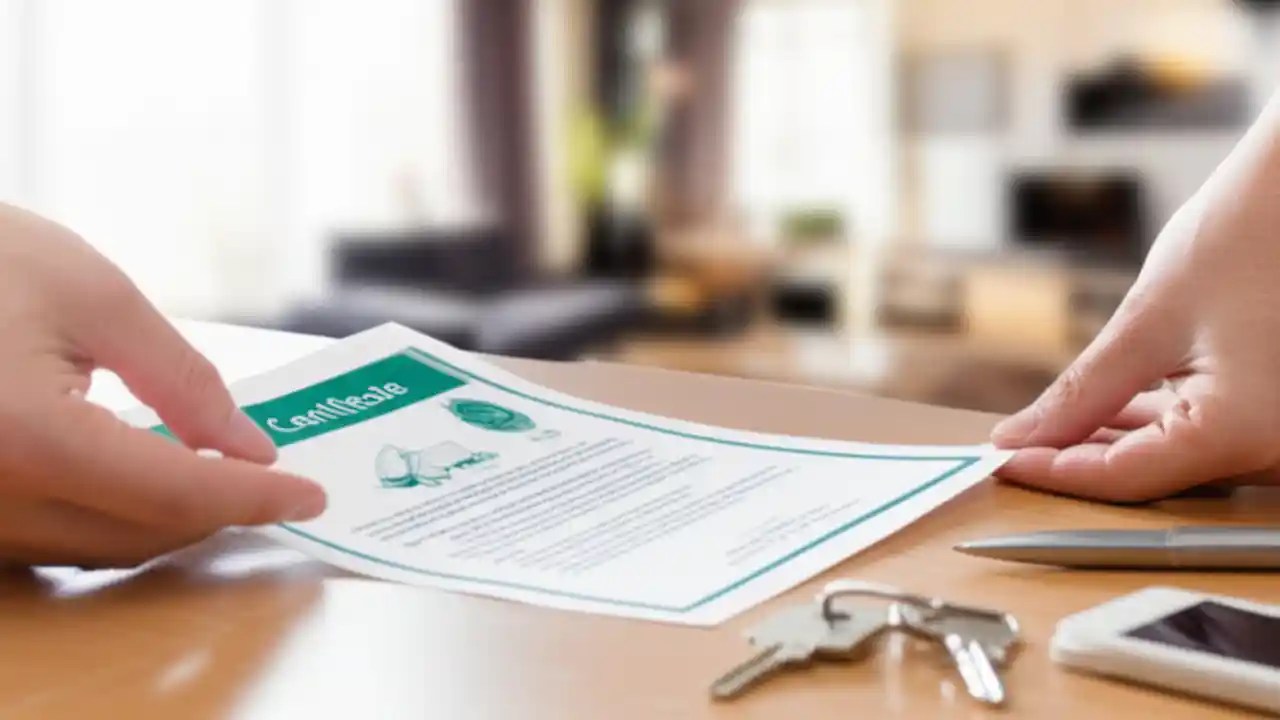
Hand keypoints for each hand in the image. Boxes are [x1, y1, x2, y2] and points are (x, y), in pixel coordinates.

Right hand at [0, 204, 325, 566]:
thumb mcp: (94, 298)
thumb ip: (183, 381)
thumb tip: (246, 446)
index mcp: (25, 438)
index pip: (173, 494)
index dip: (252, 498)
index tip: (310, 493)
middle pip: (137, 535)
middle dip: (215, 511)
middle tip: (270, 478)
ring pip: (92, 548)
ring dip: (163, 519)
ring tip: (215, 471)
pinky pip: (45, 539)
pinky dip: (106, 515)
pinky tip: (141, 472)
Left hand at [991, 102, 1279, 501]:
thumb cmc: (1250, 234)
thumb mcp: (1149, 319)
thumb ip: (1083, 393)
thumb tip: (1022, 438)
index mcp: (1246, 433)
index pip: (1126, 480)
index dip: (1052, 473)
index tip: (998, 462)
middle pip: (1155, 477)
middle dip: (1079, 460)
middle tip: (1011, 448)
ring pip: (1180, 460)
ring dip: (1114, 445)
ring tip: (1045, 429)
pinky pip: (1210, 436)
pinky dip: (1156, 427)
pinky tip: (1104, 413)